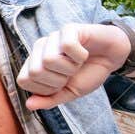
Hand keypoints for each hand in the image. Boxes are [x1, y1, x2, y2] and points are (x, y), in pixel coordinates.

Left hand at [16, 23, 134, 110]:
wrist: (111, 58)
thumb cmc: (88, 73)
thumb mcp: (69, 93)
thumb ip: (49, 99)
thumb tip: (29, 105)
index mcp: (34, 64)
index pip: (24, 81)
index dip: (45, 89)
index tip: (61, 84)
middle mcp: (39, 48)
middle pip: (35, 71)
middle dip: (58, 80)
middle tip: (71, 73)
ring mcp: (53, 37)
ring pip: (49, 59)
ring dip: (70, 68)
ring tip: (78, 63)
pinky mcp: (69, 28)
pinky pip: (67, 46)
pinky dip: (80, 56)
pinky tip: (84, 53)